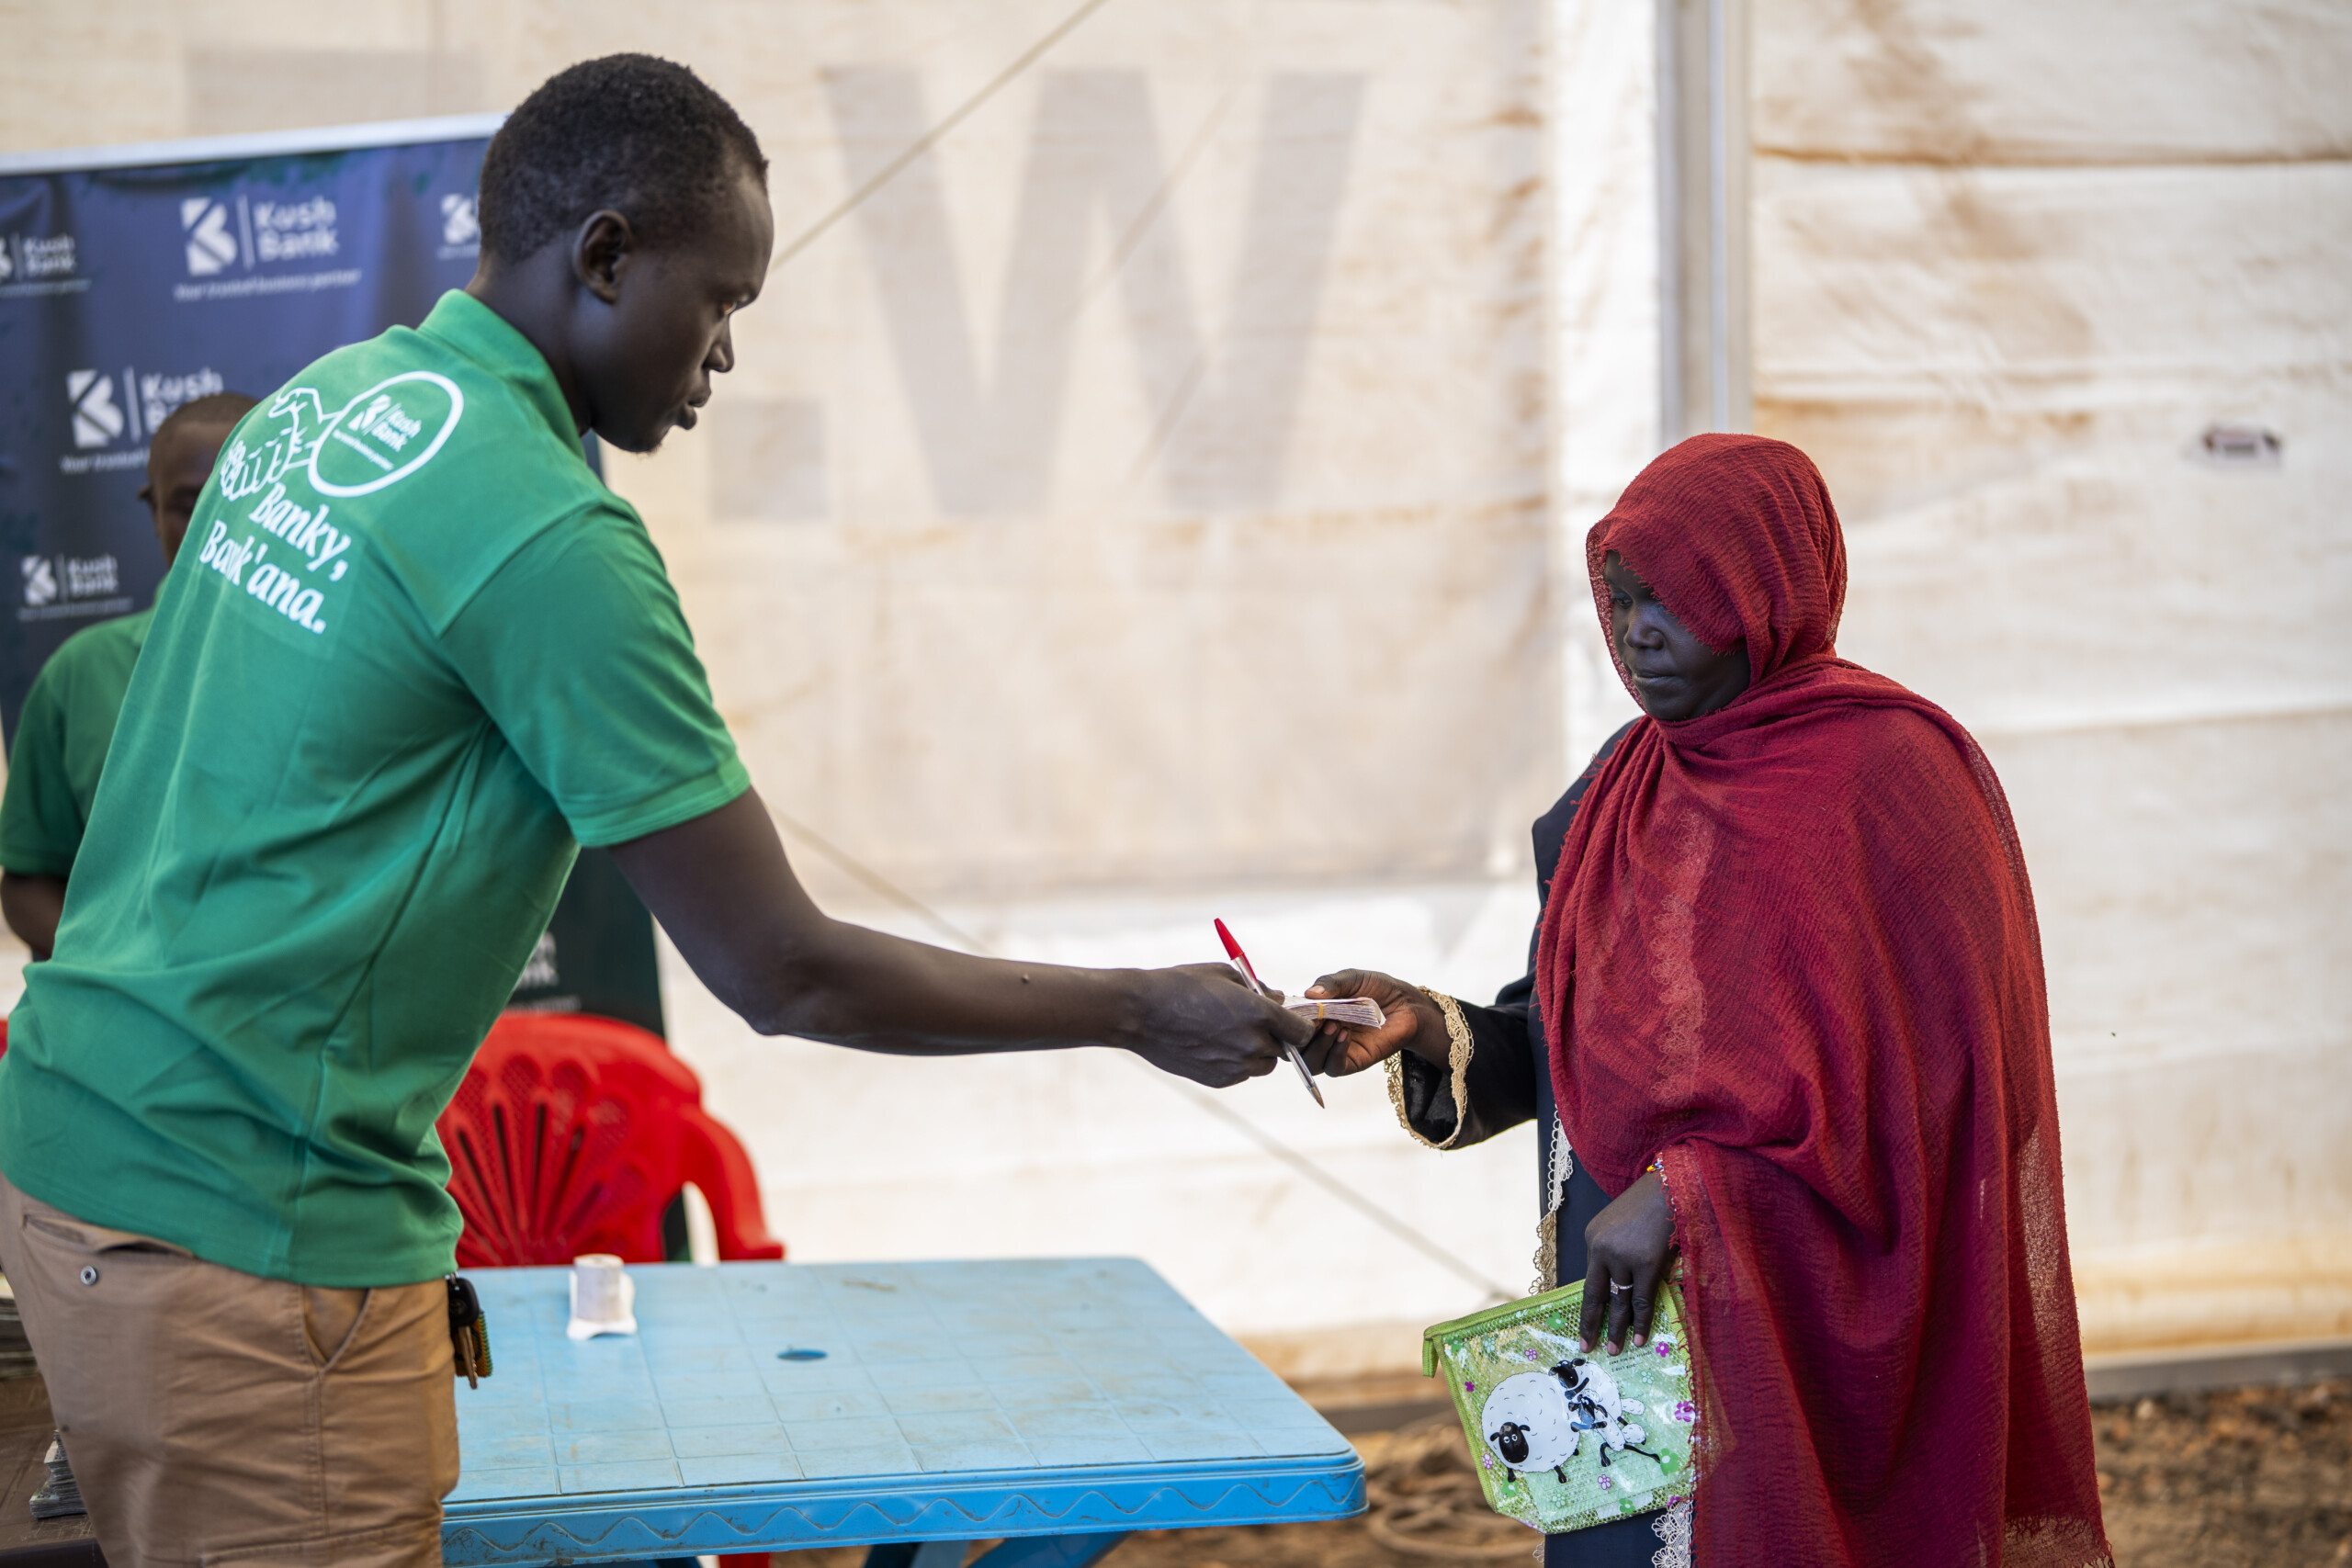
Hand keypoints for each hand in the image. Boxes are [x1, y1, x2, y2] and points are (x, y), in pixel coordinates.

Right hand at [1125, 963, 1317, 1088]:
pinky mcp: (1219, 1079)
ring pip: (1263, 1064)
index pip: (1302, 1031)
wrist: (1141, 1014)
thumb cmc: (1183, 985)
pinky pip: (1241, 1073)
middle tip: (1253, 1021)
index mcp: (1260, 1015)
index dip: (1299, 1025)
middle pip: (1283, 1049)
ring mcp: (1235, 1066)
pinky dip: (1236, 1062)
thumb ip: (1260, 989)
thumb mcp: (1226, 975)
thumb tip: (1280, 999)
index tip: (1291, 1019)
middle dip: (1275, 1036)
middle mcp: (1253, 1044)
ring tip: (1230, 1032)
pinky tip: (1213, 1044)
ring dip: (1257, 1052)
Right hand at [1300, 970, 1447, 1076]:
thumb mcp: (1352, 979)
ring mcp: (1333, 1050)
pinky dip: (1334, 1052)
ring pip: (1309, 1062)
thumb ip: (1330, 984)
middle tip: (1312, 1020)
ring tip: (1333, 1025)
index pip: (1286, 1023)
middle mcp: (1318, 1035)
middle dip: (1297, 1036)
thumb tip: (1308, 994)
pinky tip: (1345, 1034)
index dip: (1283, 1018)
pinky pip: (1333, 1067)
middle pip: (1292, 1048)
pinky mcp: (1351, 1062)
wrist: (1406, 1004)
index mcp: (1313, 1014)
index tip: (1288, 1008)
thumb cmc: (1377, 989)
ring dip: (1316, 1046)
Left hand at [1579, 1168, 1675, 1354]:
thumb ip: (1612, 1251)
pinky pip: (1641, 1300)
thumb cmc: (1647, 1205)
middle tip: (1585, 1348)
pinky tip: (1637, 1339)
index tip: (1583, 1324)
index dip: (1589, 1304)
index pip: (1590, 1278)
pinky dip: (1640, 1322)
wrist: (1670, 1186)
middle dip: (1590, 1323)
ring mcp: (1623, 1256)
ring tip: (1613, 1350)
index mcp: (1591, 1237)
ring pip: (1618, 1301)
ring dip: (1616, 1329)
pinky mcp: (1647, 1263)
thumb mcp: (1617, 1224)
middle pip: (1594, 1294)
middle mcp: (1602, 1248)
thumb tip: (1615, 1287)